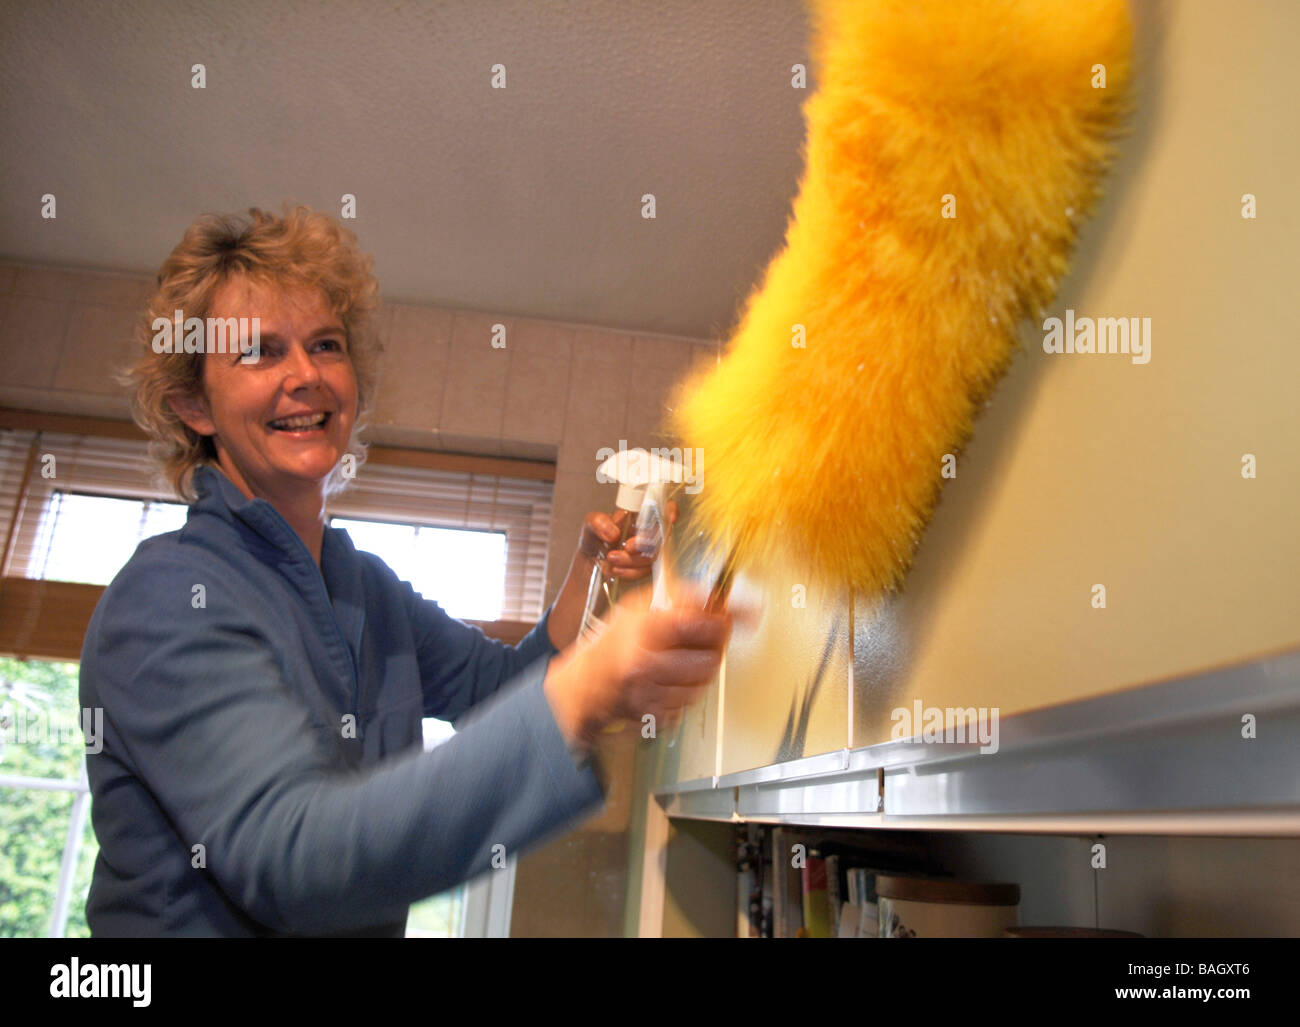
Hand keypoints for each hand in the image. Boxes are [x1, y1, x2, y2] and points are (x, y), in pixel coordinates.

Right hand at [543, 582, 729, 749]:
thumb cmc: (611, 645)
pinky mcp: (658, 715)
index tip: (740, 614)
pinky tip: (672, 679)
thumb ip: (677, 599)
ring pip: (705, 681)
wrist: (585, 687)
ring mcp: (653, 694)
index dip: (726, 617)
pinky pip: (691, 701)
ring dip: (702, 668)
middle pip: (711, 657)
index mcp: (644, 632)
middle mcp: (648, 665)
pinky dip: (688, 690)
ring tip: (685, 658)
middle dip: (715, 645)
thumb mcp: (637, 607)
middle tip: (708, 637)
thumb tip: (716, 595)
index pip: (703, 623)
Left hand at [577, 501, 678, 580]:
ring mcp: (648, 551)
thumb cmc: (594, 539)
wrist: (588, 564)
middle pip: (660, 535)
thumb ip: (599, 522)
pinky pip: (645, 572)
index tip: (670, 519)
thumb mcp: (590, 525)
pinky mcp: (644, 569)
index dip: (670, 510)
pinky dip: (630, 572)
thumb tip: (615, 533)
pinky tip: (615, 570)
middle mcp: (647, 531)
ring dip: (632, 560)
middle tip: (627, 547)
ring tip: (611, 559)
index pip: (662, 507)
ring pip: (653, 555)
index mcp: (638, 515)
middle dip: (645, 542)